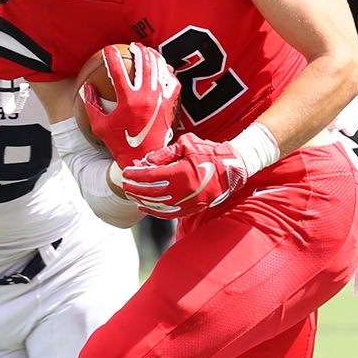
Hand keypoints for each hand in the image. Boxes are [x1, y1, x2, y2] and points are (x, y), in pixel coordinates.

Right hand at [79, 43, 180, 167]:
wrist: (143, 158)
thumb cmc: (119, 143)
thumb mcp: (99, 126)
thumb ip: (91, 105)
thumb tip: (86, 87)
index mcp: (128, 100)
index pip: (117, 70)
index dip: (110, 56)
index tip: (107, 49)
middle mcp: (146, 97)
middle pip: (145, 64)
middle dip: (140, 50)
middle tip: (135, 46)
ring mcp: (160, 100)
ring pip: (161, 70)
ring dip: (155, 58)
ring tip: (149, 52)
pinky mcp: (169, 105)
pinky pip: (173, 84)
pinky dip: (169, 74)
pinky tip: (164, 70)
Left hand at [120, 133, 249, 217]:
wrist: (232, 168)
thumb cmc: (209, 152)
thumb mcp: (187, 144)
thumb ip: (165, 153)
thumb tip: (147, 161)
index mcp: (181, 173)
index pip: (151, 176)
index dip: (136, 175)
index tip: (126, 172)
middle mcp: (183, 190)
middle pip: (151, 192)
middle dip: (135, 188)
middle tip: (125, 183)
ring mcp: (188, 202)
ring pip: (158, 205)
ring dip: (142, 200)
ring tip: (131, 194)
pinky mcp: (192, 208)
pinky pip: (169, 213)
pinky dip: (154, 211)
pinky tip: (144, 206)